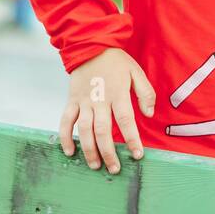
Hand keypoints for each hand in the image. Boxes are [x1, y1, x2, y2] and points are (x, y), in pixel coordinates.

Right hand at [60, 47, 155, 173]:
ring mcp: (83, 101)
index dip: (132, 139)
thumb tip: (148, 114)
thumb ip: (145, 92)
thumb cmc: (115, 61)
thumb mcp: (136, 71)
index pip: (125, 120)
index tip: (137, 154)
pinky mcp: (72, 101)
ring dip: (89, 150)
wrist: (89, 45)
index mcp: (117, 93)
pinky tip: (70, 152)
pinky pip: (66, 121)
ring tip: (95, 166)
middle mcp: (99, 100)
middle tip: (115, 169)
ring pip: (84, 130)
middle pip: (103, 131)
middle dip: (109, 153)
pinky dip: (66, 137)